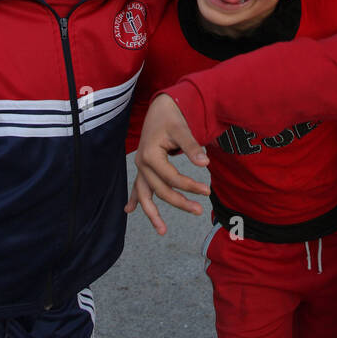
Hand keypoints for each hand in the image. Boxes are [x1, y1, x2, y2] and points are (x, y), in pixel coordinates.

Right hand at [126, 95, 210, 234]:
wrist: (161, 106)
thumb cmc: (172, 117)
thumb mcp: (182, 128)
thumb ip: (192, 147)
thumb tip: (205, 164)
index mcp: (150, 155)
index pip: (171, 178)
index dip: (189, 186)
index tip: (207, 191)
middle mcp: (141, 163)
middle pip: (160, 190)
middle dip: (179, 202)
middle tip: (199, 211)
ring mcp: (140, 167)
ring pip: (144, 195)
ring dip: (152, 213)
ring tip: (162, 231)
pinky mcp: (143, 168)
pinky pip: (137, 187)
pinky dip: (134, 199)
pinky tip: (129, 210)